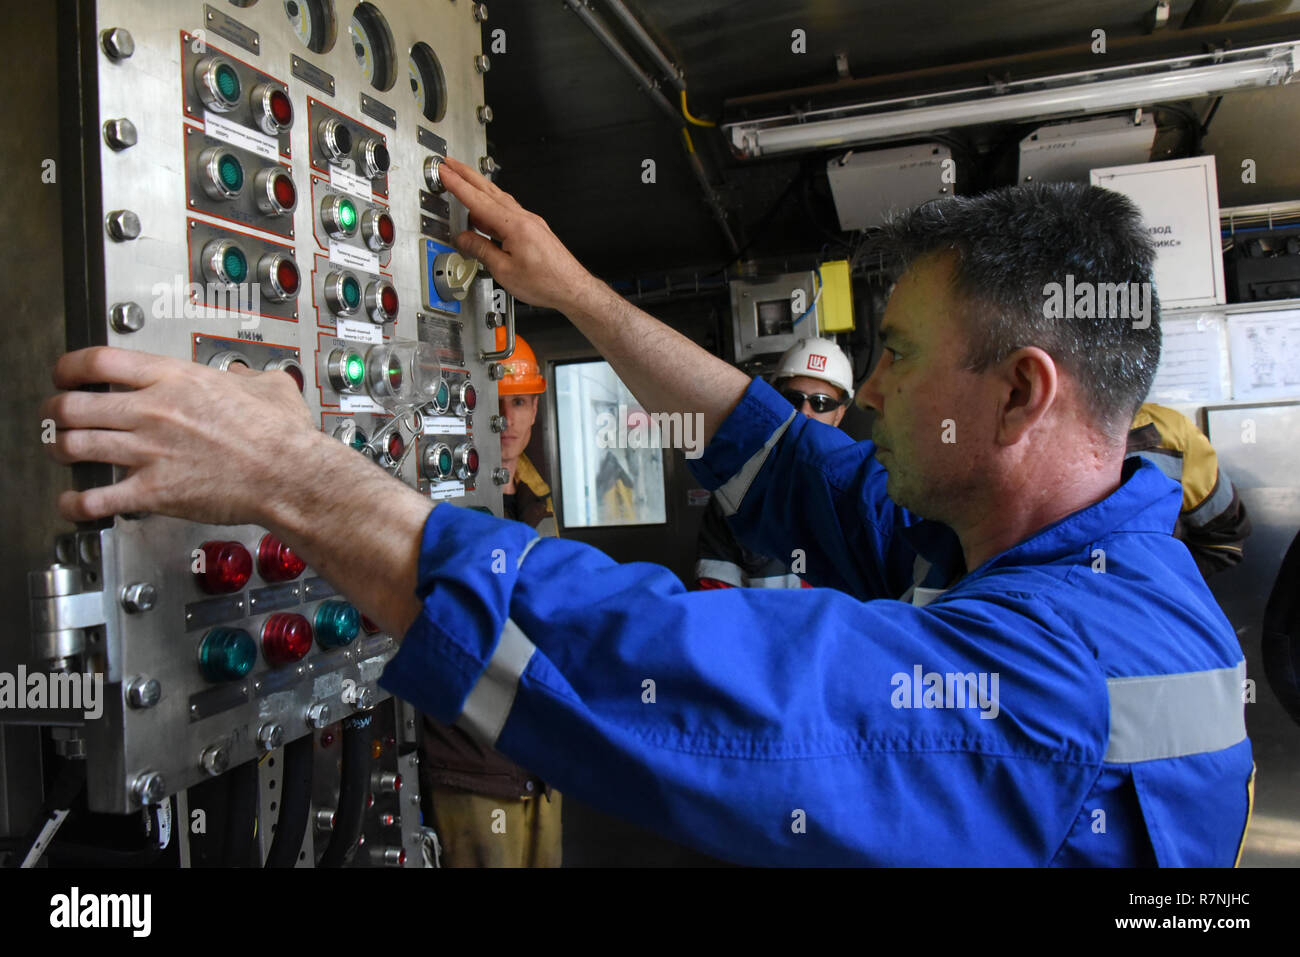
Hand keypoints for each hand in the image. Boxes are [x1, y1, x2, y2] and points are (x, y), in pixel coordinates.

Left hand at [41, 347, 322, 525]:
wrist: (288, 474)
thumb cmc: (281, 435)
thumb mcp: (269, 387)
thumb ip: (247, 377)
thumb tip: (243, 376)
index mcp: (175, 379)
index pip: (99, 361)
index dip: (70, 367)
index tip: (65, 374)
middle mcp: (152, 411)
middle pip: (74, 404)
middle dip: (56, 411)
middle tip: (57, 415)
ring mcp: (148, 451)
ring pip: (75, 446)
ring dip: (61, 451)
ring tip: (63, 453)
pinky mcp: (152, 490)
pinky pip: (95, 498)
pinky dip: (75, 503)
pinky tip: (73, 503)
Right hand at [439, 156, 598, 313]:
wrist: (572, 288)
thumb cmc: (546, 282)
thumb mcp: (505, 271)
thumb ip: (482, 251)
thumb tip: (465, 239)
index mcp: (515, 226)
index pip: (478, 200)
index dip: (458, 185)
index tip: (445, 171)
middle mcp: (524, 218)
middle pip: (489, 190)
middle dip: (466, 175)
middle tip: (450, 163)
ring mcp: (531, 221)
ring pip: (499, 198)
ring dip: (479, 187)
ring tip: (463, 181)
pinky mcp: (534, 228)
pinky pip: (508, 210)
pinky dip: (492, 205)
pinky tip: (485, 211)